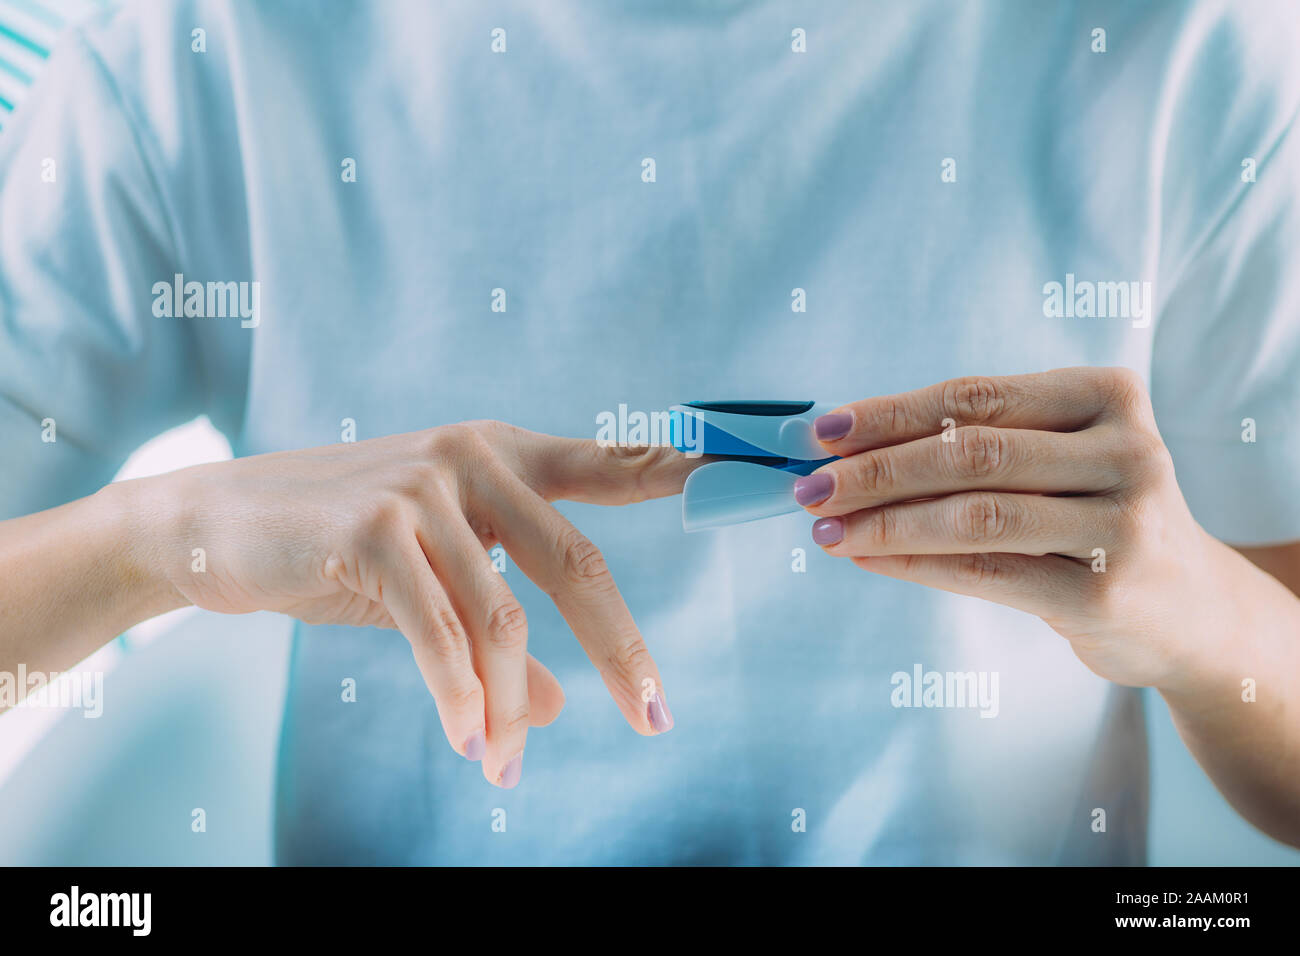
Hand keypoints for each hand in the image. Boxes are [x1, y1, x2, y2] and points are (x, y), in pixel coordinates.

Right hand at [151, 420, 694, 785]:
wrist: (220, 523)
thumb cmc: (342, 546)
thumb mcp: (436, 580)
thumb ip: (502, 626)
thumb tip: (560, 702)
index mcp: (503, 456)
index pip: (613, 461)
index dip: (684, 469)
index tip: (755, 475)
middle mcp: (473, 459)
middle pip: (579, 563)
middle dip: (622, 651)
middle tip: (653, 719)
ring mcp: (421, 489)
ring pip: (502, 619)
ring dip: (514, 706)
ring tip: (510, 767)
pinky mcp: (370, 531)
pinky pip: (440, 634)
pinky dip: (462, 697)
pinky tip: (474, 743)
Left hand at [794, 367, 1222, 689]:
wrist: (1188, 608)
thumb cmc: (1093, 515)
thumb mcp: (1054, 460)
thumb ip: (971, 444)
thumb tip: (842, 448)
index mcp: (1106, 394)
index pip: (975, 396)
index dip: (889, 413)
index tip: (820, 431)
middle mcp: (1127, 449)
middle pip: (971, 452)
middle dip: (875, 469)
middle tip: (807, 487)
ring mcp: (1124, 522)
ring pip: (977, 514)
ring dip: (885, 521)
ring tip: (825, 531)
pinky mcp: (1107, 593)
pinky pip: (988, 573)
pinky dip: (916, 563)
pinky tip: (868, 558)